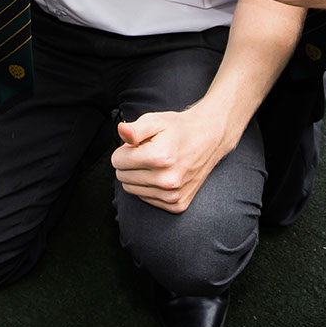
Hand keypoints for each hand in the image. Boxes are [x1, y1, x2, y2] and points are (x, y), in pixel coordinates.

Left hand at [111, 108, 233, 213]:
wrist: (208, 139)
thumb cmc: (179, 130)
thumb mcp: (155, 121)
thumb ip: (135, 129)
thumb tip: (121, 130)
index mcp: (160, 158)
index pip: (117, 161)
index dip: (124, 150)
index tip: (138, 145)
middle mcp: (167, 181)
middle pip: (122, 177)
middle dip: (130, 163)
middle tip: (148, 153)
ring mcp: (173, 196)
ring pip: (132, 189)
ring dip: (138, 176)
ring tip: (156, 163)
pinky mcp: (177, 205)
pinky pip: (145, 198)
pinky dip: (149, 187)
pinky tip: (163, 174)